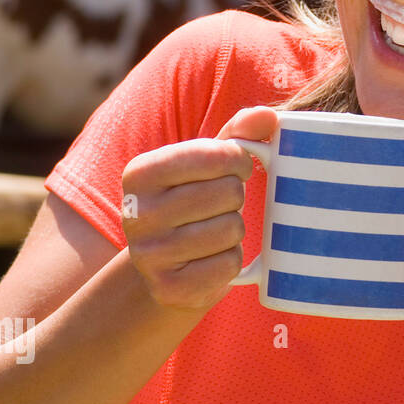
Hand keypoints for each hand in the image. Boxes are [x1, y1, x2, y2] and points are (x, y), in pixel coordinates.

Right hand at [121, 106, 276, 309]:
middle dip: (236, 198)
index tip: (236, 168)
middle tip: (219, 205)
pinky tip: (211, 258)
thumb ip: (239, 133)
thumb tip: (268, 116)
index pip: (216, 154)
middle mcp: (135, 212)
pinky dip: (231, 260)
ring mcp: (148, 254)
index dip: (239, 160)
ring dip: (234, 229)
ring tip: (214, 230)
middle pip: (229, 192)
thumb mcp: (209, 162)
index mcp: (140, 172)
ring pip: (231, 229)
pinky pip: (229, 264)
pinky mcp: (168, 288)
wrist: (168, 267)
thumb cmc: (195, 200)